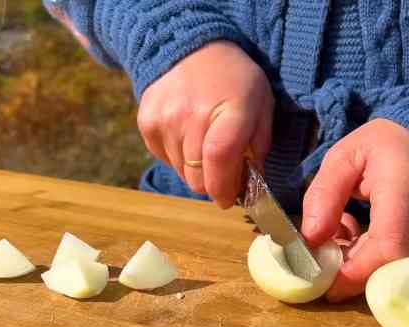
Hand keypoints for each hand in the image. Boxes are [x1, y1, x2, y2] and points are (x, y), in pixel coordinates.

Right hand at [138, 41, 273, 207]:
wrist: (190, 45)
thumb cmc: (234, 80)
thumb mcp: (261, 105)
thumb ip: (258, 147)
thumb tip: (250, 186)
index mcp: (230, 110)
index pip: (220, 161)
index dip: (225, 188)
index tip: (230, 198)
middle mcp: (192, 115)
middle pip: (198, 179)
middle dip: (213, 183)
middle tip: (223, 170)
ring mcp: (165, 119)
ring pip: (182, 173)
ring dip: (196, 168)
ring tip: (205, 142)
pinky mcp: (147, 123)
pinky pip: (164, 158)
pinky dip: (178, 155)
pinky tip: (187, 134)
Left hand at [301, 119, 408, 301]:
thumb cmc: (385, 148)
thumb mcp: (344, 157)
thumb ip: (324, 194)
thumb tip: (310, 239)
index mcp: (404, 193)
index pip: (389, 245)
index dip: (355, 270)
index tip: (323, 278)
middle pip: (384, 268)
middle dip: (343, 272)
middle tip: (314, 255)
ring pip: (384, 272)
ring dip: (350, 262)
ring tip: (335, 229)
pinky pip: (389, 266)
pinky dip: (362, 258)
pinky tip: (350, 232)